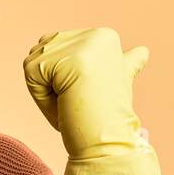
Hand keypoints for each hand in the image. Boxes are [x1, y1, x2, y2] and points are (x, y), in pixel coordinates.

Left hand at [23, 27, 166, 174]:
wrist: (110, 140)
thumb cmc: (111, 116)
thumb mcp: (119, 82)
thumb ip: (125, 63)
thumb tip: (143, 51)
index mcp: (106, 36)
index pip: (60, 50)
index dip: (65, 78)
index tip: (89, 94)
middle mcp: (92, 34)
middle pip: (44, 54)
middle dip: (53, 83)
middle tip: (80, 100)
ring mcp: (76, 45)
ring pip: (35, 65)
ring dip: (46, 91)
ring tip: (74, 101)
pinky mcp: (59, 59)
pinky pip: (30, 76)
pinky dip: (40, 96)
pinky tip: (66, 102)